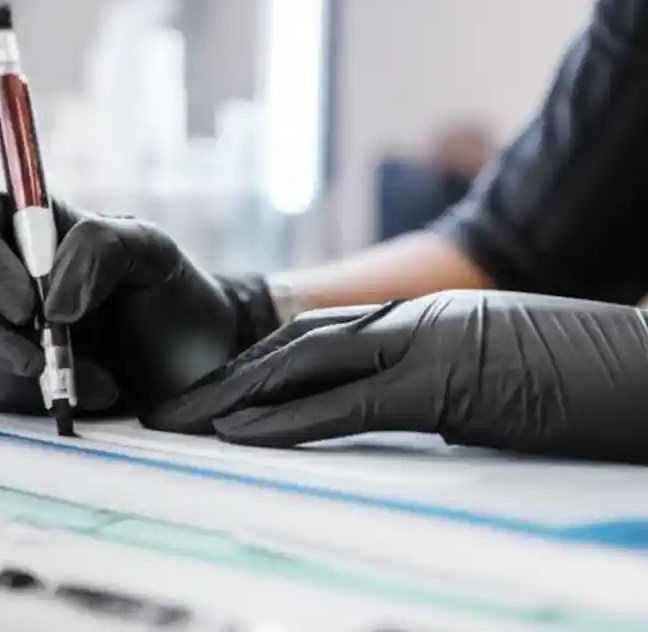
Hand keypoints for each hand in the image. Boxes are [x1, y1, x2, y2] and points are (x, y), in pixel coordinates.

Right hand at [0, 190, 279, 415]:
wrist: (192, 365)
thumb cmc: (168, 294)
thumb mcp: (152, 251)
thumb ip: (102, 247)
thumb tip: (52, 299)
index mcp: (17, 224)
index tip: (24, 304)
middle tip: (40, 359)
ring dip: (14, 374)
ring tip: (94, 380)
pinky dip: (25, 402)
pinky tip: (78, 398)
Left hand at [142, 290, 647, 462]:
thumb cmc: (592, 378)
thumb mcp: (498, 381)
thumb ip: (438, 388)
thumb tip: (404, 415)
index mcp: (421, 324)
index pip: (318, 343)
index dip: (256, 369)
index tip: (209, 398)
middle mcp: (412, 324)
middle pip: (293, 347)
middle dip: (224, 381)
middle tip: (167, 412)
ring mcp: (426, 345)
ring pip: (303, 366)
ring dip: (232, 398)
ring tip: (179, 424)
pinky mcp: (443, 383)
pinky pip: (346, 403)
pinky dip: (283, 420)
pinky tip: (236, 435)